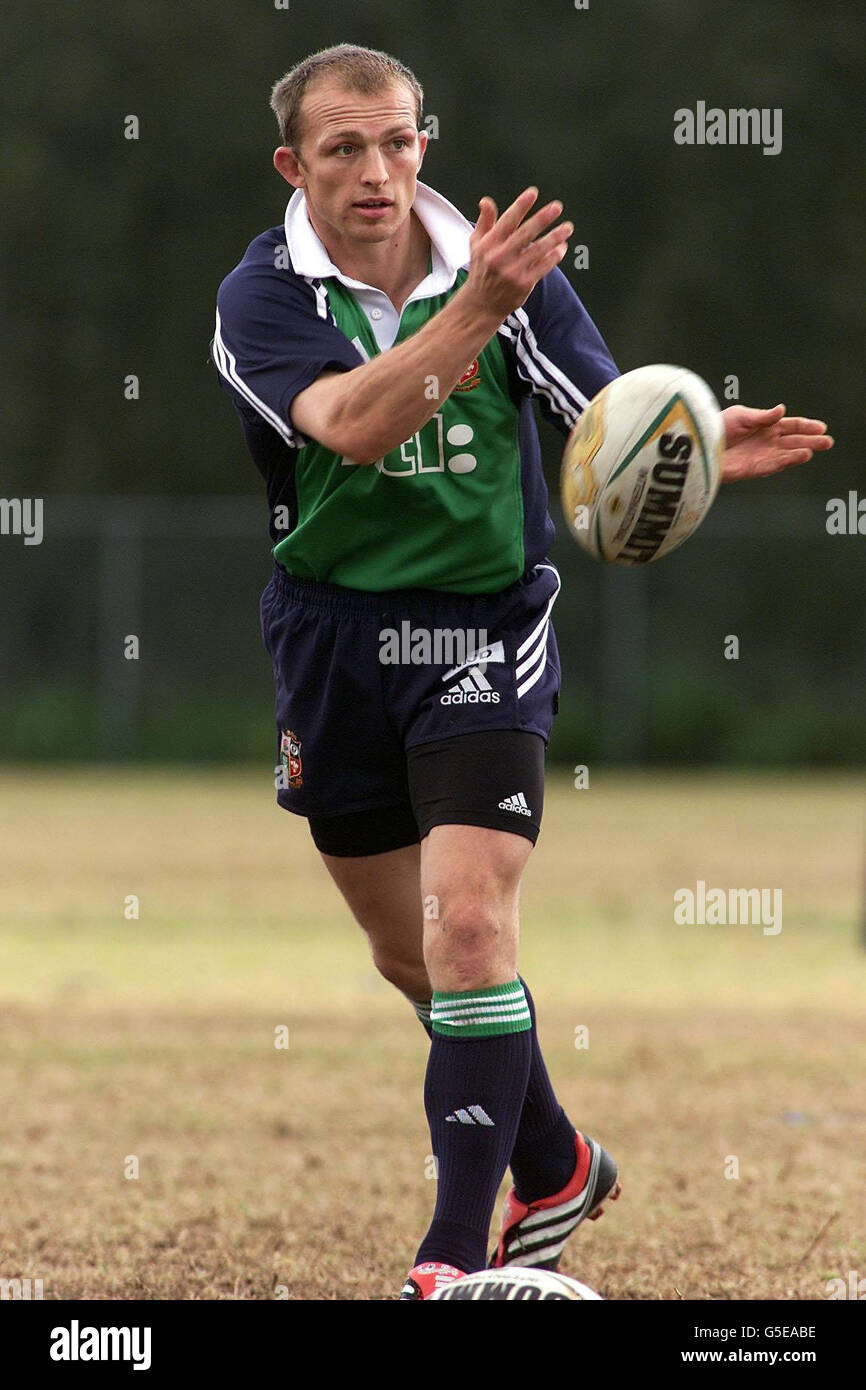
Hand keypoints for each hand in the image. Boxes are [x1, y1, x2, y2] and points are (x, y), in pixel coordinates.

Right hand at [463, 187, 572, 321]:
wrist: (482, 305)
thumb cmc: (482, 270)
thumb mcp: (477, 245)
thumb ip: (485, 222)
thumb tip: (486, 201)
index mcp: (489, 244)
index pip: (507, 221)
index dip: (520, 206)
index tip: (533, 193)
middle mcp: (500, 257)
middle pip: (525, 234)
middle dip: (542, 219)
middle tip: (557, 207)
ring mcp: (512, 271)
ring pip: (538, 250)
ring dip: (555, 237)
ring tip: (567, 227)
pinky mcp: (523, 284)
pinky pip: (543, 267)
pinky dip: (554, 257)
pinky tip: (562, 247)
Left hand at [720, 404, 833, 482]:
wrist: (700, 446)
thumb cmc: (716, 427)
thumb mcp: (740, 416)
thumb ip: (762, 416)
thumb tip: (782, 410)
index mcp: (765, 426)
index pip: (790, 425)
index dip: (806, 426)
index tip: (821, 427)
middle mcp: (766, 442)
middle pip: (793, 441)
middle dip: (811, 441)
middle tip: (828, 442)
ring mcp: (761, 456)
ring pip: (786, 455)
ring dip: (800, 453)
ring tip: (813, 450)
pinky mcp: (753, 469)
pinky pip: (773, 466)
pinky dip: (787, 462)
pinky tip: (799, 457)